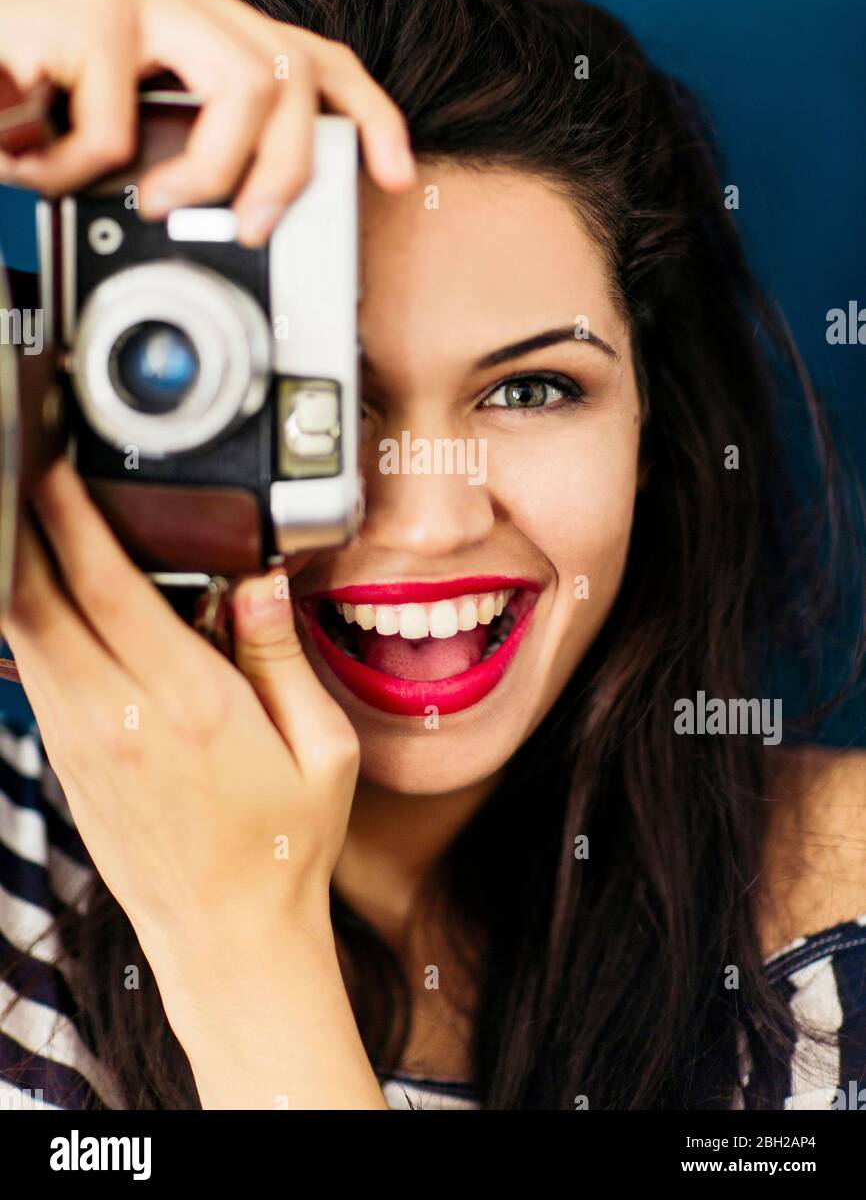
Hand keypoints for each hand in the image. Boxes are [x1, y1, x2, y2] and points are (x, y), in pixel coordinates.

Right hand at [0, 0, 414, 242]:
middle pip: (297, 76)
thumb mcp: (139, 140)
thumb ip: (198, 152)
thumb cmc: (31, 110)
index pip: (316, 58)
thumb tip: (260, 211)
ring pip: (246, 88)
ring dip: (204, 172)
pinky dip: (76, 174)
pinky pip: (122, 131)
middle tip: (250, 227)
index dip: (370, 115)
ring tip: (151, 199)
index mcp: (205, 23)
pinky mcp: (91, 13)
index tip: (395, 174)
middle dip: (287, 171)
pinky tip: (36, 165)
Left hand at [1, 458, 360, 972]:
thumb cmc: (286, 844)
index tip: (58, 466)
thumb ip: (282, 653)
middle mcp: (118, 719)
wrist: (230, 935)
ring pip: (22, 633)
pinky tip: (49, 592)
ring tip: (41, 521)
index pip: (106, 587)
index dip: (71, 516)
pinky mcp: (67, 761)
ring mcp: (82, 742)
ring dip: (22, 569)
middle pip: (37, 599)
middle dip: (29, 527)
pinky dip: (31, 619)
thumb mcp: (322, 746)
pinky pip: (33, 671)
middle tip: (37, 472)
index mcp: (188, 706)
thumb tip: (258, 579)